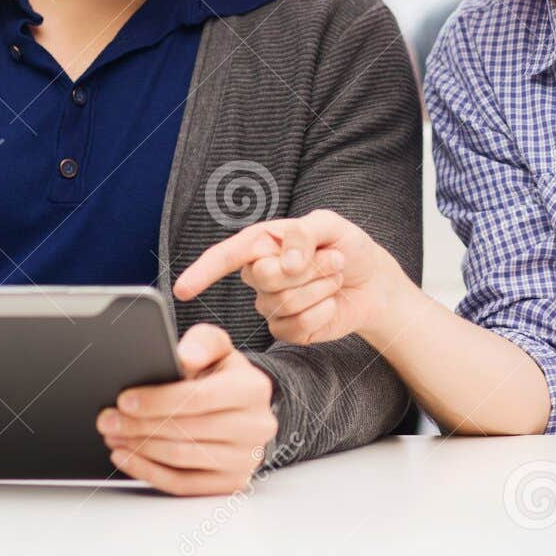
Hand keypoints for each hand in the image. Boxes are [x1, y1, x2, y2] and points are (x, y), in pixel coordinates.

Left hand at [98, 324, 275, 495]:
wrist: (242, 409)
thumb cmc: (222, 377)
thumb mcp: (217, 349)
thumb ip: (203, 343)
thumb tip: (185, 356)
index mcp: (253, 388)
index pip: (199, 398)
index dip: (157, 401)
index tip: (124, 400)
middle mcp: (256, 426)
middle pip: (187, 431)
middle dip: (139, 425)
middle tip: (107, 420)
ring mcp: (246, 459)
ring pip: (182, 459)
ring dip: (139, 448)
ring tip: (113, 435)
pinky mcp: (232, 483)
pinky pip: (183, 484)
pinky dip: (148, 472)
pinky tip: (126, 457)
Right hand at [173, 209, 404, 344]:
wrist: (372, 282)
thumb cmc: (349, 248)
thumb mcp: (331, 225)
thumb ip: (303, 234)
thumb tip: (284, 262)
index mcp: (262, 243)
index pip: (225, 256)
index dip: (203, 272)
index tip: (183, 289)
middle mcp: (260, 275)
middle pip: (266, 278)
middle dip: (309, 269)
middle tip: (334, 259)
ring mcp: (271, 304)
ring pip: (285, 303)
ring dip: (321, 288)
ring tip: (334, 278)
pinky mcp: (287, 329)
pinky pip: (297, 327)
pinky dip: (323, 312)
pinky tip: (331, 303)